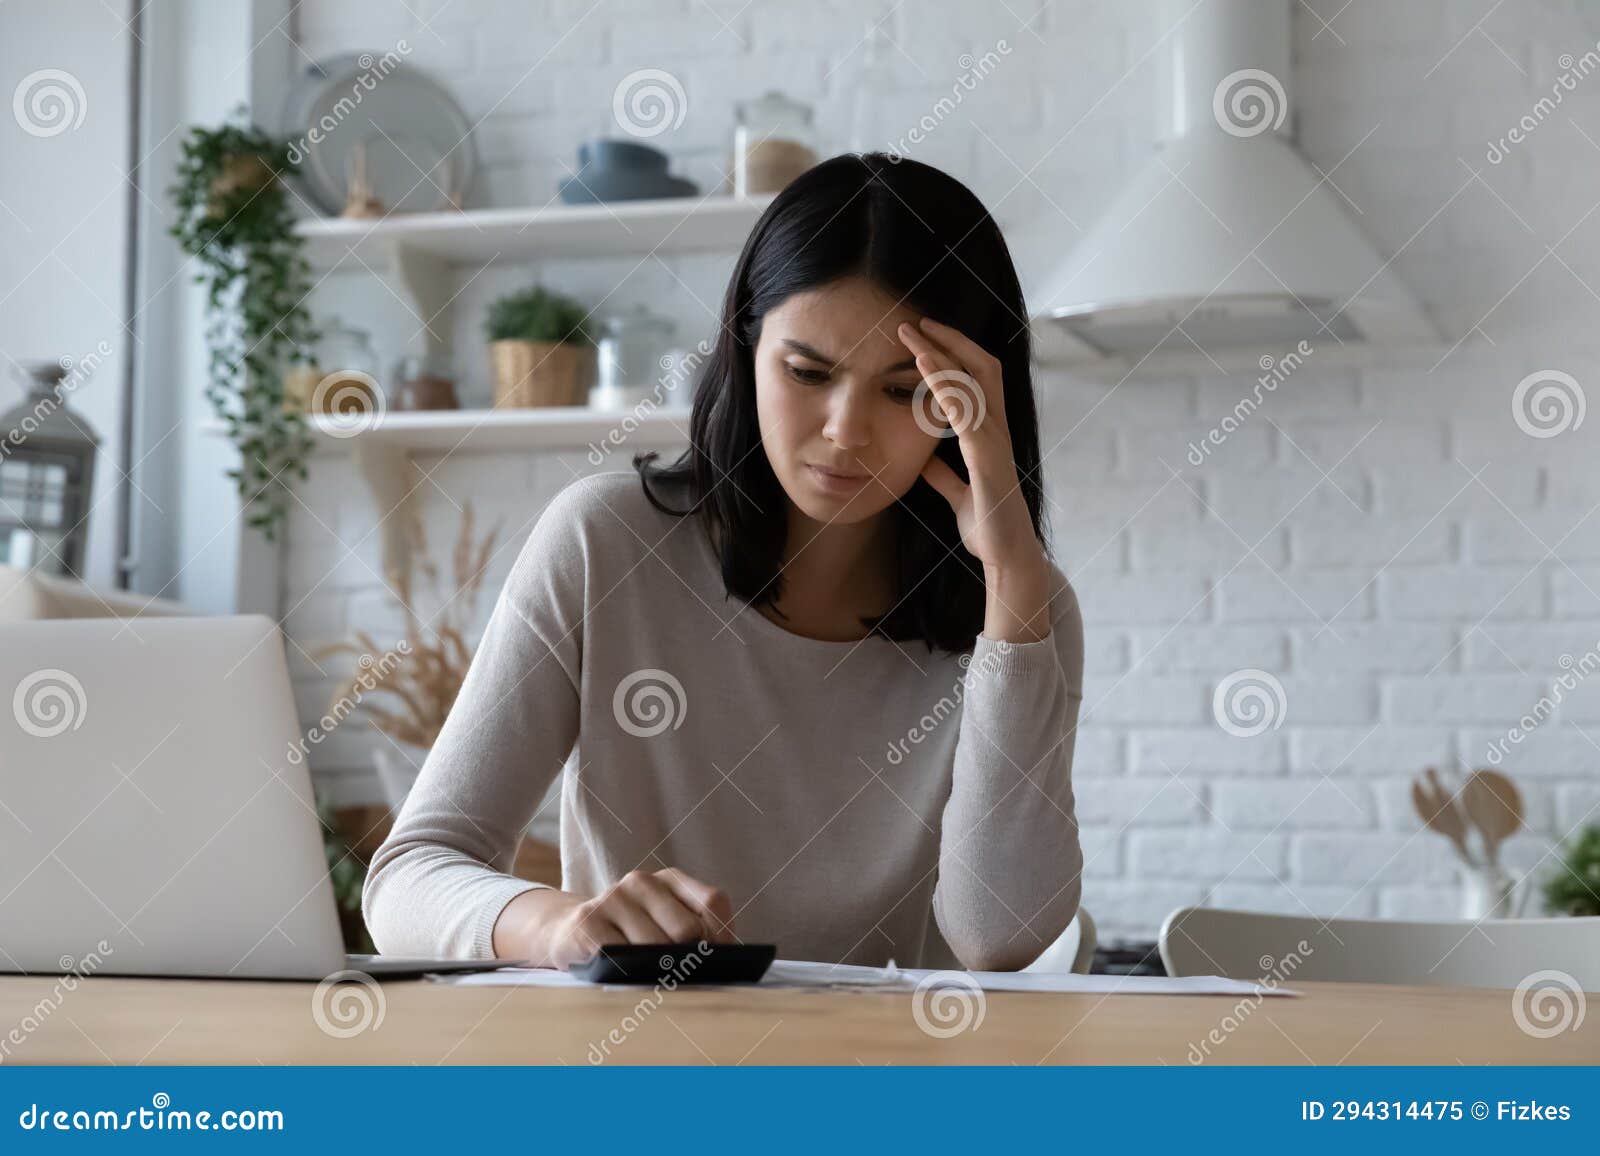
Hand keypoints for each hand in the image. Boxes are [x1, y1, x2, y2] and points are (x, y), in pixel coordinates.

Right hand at [493, 867, 737, 969]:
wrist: (569, 934)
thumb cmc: (631, 938)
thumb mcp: (666, 927)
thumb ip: (699, 937)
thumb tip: (723, 962)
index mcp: (670, 879)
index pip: (713, 902)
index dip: (721, 936)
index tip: (715, 962)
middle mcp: (642, 881)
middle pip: (687, 930)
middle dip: (686, 961)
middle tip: (674, 978)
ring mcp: (613, 897)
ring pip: (655, 948)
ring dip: (655, 972)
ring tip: (644, 977)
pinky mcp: (588, 920)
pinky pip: (622, 957)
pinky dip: (628, 975)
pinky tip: (621, 974)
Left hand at [897, 317, 1044, 577]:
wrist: (1006, 557)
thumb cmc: (987, 526)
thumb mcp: (957, 494)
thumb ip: (944, 474)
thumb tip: (926, 461)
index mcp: (990, 435)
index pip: (978, 378)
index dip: (954, 353)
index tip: (923, 337)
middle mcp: (997, 430)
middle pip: (980, 367)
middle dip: (948, 340)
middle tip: (914, 322)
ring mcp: (995, 442)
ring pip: (973, 383)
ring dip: (941, 356)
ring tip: (913, 336)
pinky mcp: (987, 459)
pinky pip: (965, 413)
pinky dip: (944, 386)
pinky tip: (924, 369)